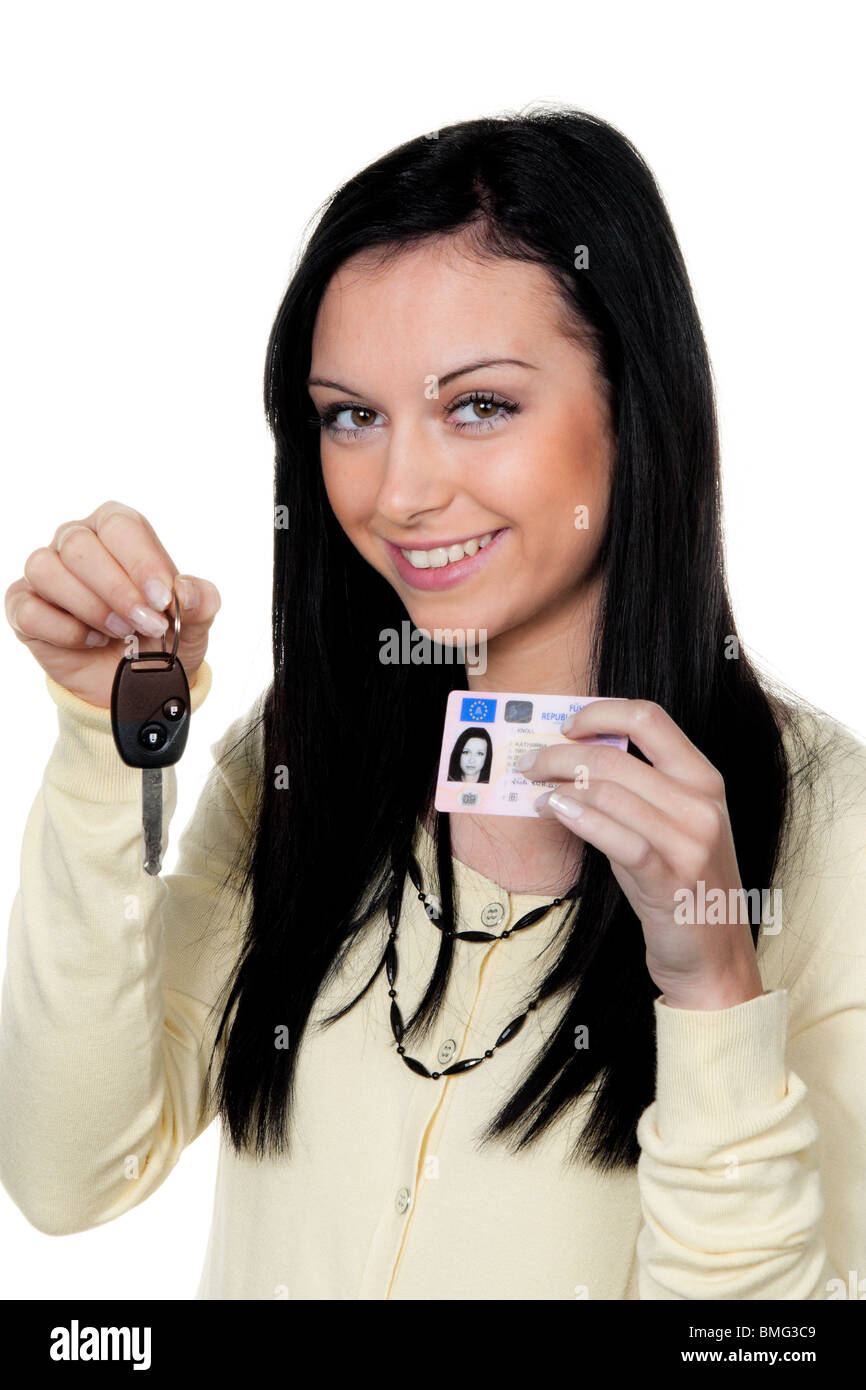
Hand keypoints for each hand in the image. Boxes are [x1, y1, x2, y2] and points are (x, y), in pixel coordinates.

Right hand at [5, 500, 220, 708]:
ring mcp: (46, 573)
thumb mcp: (194, 625)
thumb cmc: (160, 639)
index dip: (141, 562)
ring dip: (89, 608)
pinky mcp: (24, 606)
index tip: (162, 601)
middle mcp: (76, 541)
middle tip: (146, 626)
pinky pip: (30, 609)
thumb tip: (186, 590)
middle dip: (117, 591)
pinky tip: (90, 640)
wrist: (135, 682)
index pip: (120, 526)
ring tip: (118, 633)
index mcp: (117, 529)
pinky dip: (64, 631)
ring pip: (46, 570)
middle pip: (79, 546)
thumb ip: (201, 602)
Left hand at [521, 699, 763, 1010]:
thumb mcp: (673, 826)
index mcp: (705, 779)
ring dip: (560, 786)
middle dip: (561, 755)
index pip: (651, 718)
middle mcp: (702, 804)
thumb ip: (638, 789)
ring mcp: (689, 841)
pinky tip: (554, 811)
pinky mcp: (669, 878)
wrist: (714, 956)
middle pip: (616, 757)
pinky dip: (576, 817)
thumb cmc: (683, 887)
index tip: (567, 724)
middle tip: (530, 763)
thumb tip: (574, 760)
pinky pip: (614, 836)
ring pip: (609, 792)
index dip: (601, 712)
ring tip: (537, 793)